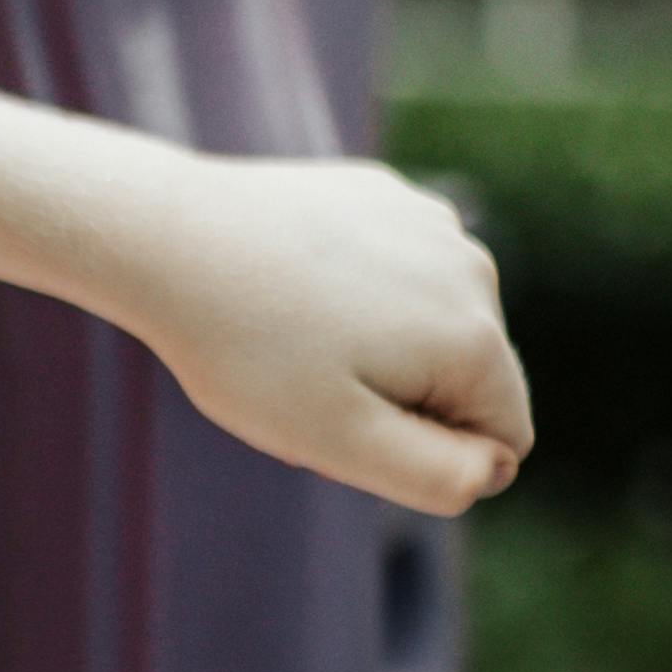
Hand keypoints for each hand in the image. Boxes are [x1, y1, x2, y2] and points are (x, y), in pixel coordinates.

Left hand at [128, 151, 533, 513]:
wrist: (168, 237)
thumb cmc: (248, 351)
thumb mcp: (342, 442)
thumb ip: (437, 477)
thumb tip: (496, 469)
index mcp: (476, 338)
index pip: (502, 443)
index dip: (426, 457)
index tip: (348, 427)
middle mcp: (474, 270)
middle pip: (467, 382)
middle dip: (402, 402)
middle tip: (308, 389)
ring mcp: (430, 221)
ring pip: (429, 327)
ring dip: (378, 350)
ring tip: (293, 340)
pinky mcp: (384, 194)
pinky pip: (392, 274)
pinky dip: (351, 292)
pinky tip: (287, 287)